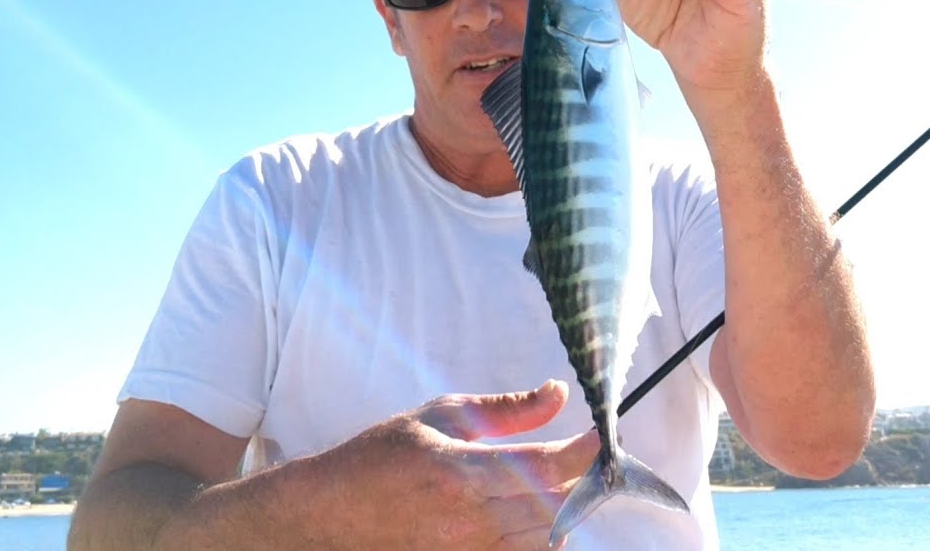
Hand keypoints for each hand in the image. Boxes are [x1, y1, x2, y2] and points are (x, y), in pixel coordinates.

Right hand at [322, 380, 597, 549]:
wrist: (327, 516)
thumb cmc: (380, 458)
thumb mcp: (438, 416)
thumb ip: (504, 409)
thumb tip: (557, 392)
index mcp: (459, 472)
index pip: (543, 467)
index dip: (583, 452)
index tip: (601, 436)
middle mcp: (467, 521)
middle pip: (554, 508)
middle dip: (582, 481)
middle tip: (589, 459)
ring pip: (545, 540)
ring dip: (564, 512)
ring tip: (560, 485)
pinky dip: (540, 540)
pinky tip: (535, 517)